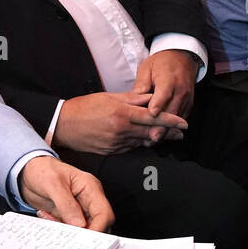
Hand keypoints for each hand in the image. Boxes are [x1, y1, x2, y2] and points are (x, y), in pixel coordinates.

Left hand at [19, 157, 113, 230]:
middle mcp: (88, 200)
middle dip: (83, 233)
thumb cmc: (42, 170)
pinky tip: (46, 215)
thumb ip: (66, 204)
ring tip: (49, 217)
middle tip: (66, 234)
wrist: (27, 171)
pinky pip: (68, 229)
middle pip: (97, 224)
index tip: (85, 238)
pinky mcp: (68, 216)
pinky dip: (58, 227)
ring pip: (82, 230)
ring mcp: (78, 209)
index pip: (104, 213)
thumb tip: (79, 224)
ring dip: (67, 230)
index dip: (98, 228)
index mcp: (90, 188)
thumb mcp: (52, 183)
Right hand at [53, 91, 187, 154]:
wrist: (62, 125)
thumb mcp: (108, 97)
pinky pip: (130, 147)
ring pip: (142, 141)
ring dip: (155, 138)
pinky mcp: (110, 151)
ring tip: (165, 136)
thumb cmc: (84, 107)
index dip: (171, 120)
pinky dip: (138, 143)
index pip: (153, 116)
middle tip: (181, 132)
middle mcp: (120, 129)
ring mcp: (115, 142)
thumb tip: (150, 98)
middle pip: (151, 131)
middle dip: (169, 132)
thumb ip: (132, 99)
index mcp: (121, 113)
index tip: (184, 123)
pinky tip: (143, 139)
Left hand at [132, 50, 196, 140]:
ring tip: (152, 141)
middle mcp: (180, 91)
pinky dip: (171, 128)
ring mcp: (187, 99)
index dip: (158, 105)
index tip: (152, 114)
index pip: (164, 94)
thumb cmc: (161, 63)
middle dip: (161, 126)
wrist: (182, 58)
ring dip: (166, 131)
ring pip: (177, 119)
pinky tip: (160, 136)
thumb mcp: (147, 68)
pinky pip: (180, 119)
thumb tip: (134, 99)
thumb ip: (141, 84)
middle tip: (150, 138)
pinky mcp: (188, 105)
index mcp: (169, 80)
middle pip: (171, 111)